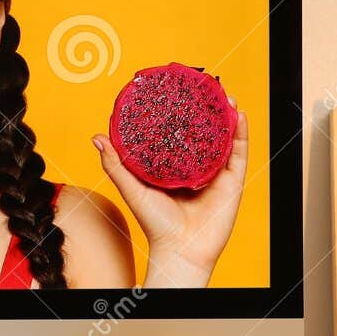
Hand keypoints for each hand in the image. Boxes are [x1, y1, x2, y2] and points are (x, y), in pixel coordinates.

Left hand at [93, 108, 247, 287]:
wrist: (180, 251)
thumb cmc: (155, 225)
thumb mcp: (132, 189)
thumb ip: (116, 164)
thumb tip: (97, 137)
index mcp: (174, 167)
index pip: (177, 134)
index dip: (179, 113)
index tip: (175, 90)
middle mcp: (196, 167)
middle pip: (203, 132)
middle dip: (204, 108)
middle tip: (202, 84)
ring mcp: (215, 173)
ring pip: (223, 137)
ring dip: (225, 113)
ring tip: (222, 92)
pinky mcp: (232, 181)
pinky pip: (238, 152)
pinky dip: (240, 132)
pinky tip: (237, 113)